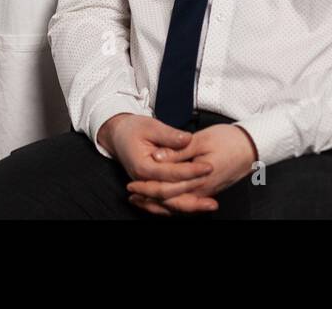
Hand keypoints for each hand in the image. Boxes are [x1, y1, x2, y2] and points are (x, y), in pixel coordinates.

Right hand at [98, 114, 213, 214]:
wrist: (118, 135)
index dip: (191, 171)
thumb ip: (169, 135)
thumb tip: (187, 139)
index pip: (170, 173)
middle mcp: (142, 181)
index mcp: (142, 166)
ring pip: (168, 203)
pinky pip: (166, 203)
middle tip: (213, 187)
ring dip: (190, 205)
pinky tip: (197, 206)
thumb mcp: (151, 126)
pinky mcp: (151, 189)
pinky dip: (181, 206)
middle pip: (170, 194)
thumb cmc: (133, 129)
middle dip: (194, 190)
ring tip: (210, 204)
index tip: (208, 167)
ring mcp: (146, 187)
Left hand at [126, 124, 257, 214]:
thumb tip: (157, 157)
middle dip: (149, 199)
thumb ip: (178, 150)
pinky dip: (172, 202)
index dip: (147, 188)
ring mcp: (206, 192)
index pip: (167, 189)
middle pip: (170, 201)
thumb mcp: (201, 140)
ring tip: (140, 200)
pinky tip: (162, 199)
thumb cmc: (229, 140)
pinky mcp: (209, 190)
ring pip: (178, 204)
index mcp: (198, 178)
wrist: (253, 146)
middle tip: (131, 195)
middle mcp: (202, 190)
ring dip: (158, 204)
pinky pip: (187, 201)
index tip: (131, 186)